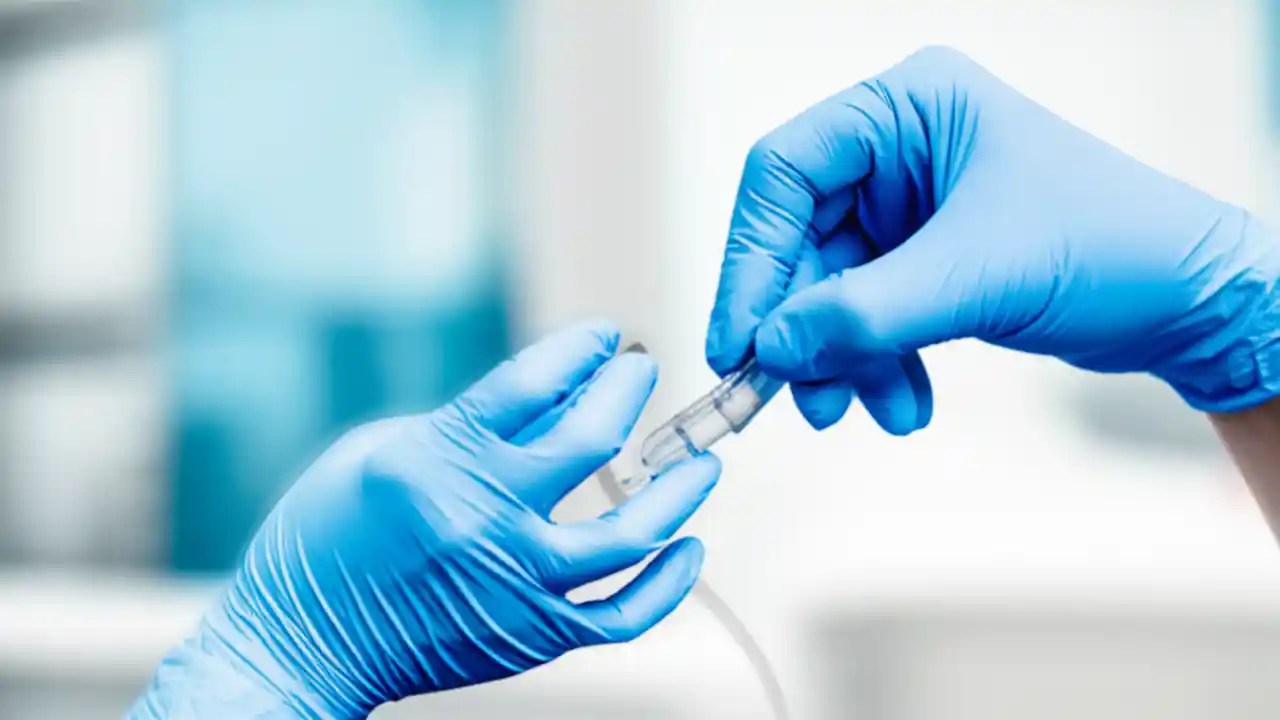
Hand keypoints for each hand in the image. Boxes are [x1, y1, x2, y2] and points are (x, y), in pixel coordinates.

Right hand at [132, 322, 718, 718]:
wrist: (301, 639)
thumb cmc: (329, 535)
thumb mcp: (384, 448)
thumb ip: (472, 423)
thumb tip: (558, 395)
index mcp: (437, 458)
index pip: (534, 382)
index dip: (581, 349)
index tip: (604, 337)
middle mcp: (483, 518)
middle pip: (592, 439)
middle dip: (629, 390)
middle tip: (640, 374)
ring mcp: (514, 582)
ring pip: (630, 534)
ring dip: (678, 489)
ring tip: (700, 464)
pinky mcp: (533, 636)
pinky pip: (624, 615)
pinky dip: (667, 583)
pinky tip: (686, 548)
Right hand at [706, 46, 1279, 433]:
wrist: (1194, 303)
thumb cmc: (1111, 247)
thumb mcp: (975, 277)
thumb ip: (861, 314)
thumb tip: (772, 347)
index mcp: (907, 109)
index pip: (786, 173)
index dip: (750, 258)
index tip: (741, 340)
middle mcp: (901, 149)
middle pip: (802, 240)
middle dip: (803, 328)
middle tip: (796, 395)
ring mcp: (913, 207)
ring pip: (831, 288)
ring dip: (839, 359)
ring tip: (859, 411)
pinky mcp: (928, 259)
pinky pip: (868, 315)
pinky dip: (875, 364)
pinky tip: (904, 404)